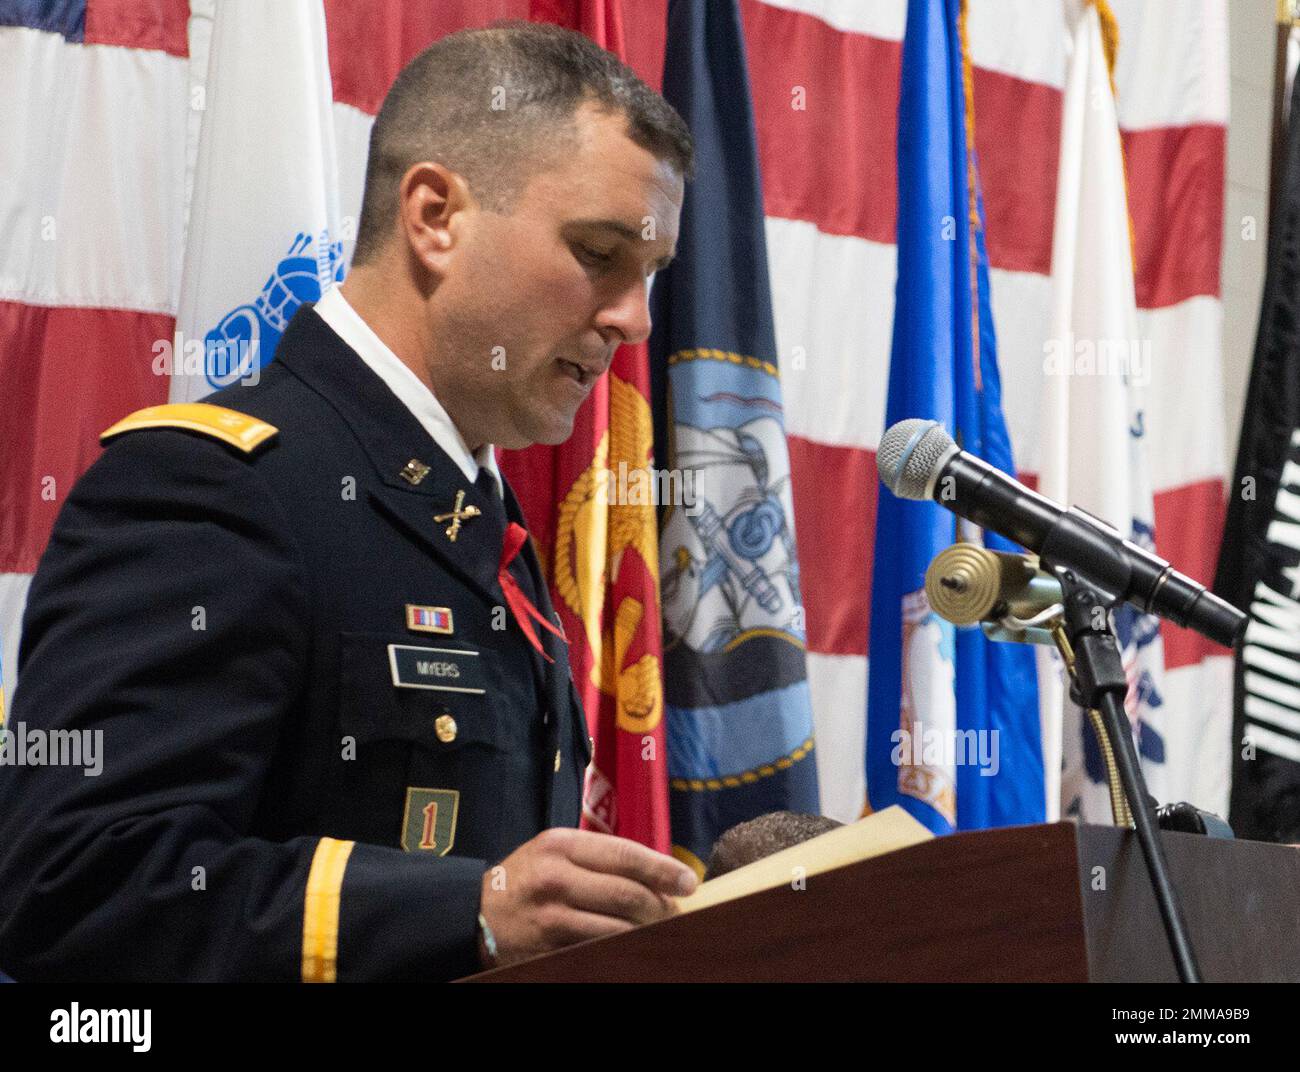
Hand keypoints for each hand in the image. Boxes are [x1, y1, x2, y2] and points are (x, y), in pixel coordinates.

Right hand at [478, 827, 697, 967]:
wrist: (476, 914)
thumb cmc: (526, 878)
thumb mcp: (554, 851)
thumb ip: (597, 856)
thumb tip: (655, 871)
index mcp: (561, 846)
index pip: (625, 855)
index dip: (662, 869)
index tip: (688, 881)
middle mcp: (556, 878)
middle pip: (627, 895)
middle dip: (660, 907)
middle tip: (677, 912)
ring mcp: (552, 917)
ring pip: (618, 929)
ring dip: (646, 932)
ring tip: (659, 931)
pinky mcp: (549, 950)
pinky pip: (599, 951)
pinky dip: (623, 950)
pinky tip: (634, 946)